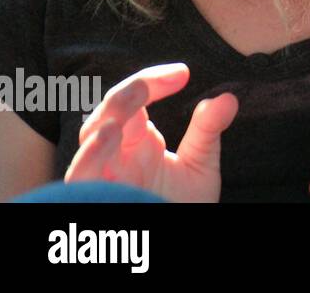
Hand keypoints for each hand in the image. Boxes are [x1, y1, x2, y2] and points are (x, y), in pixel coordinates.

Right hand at [65, 63, 237, 202]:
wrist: (180, 236)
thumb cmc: (182, 204)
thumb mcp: (199, 165)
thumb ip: (208, 132)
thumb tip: (228, 99)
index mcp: (138, 141)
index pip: (134, 99)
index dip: (152, 80)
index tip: (184, 73)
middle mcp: (117, 155)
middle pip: (107, 115)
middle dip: (129, 94)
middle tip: (160, 82)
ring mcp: (106, 177)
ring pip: (87, 146)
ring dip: (101, 130)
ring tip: (118, 122)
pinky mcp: (99, 199)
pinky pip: (81, 180)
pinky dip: (89, 159)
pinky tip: (106, 140)